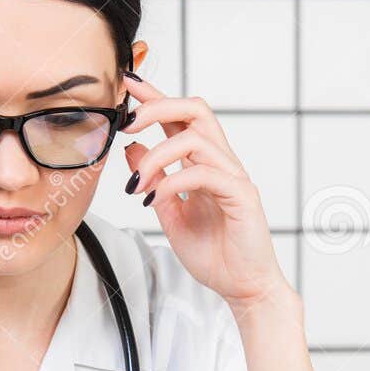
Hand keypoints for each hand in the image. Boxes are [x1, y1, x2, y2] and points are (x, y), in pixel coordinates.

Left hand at [120, 73, 290, 308]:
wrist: (243, 288)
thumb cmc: (214, 254)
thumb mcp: (169, 213)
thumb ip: (154, 179)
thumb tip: (132, 147)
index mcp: (204, 164)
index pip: (180, 117)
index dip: (154, 96)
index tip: (126, 83)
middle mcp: (221, 163)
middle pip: (195, 110)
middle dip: (157, 107)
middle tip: (126, 124)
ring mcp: (234, 177)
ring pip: (196, 139)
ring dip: (157, 156)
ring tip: (136, 184)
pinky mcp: (242, 196)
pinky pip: (205, 174)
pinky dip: (173, 182)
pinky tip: (154, 199)